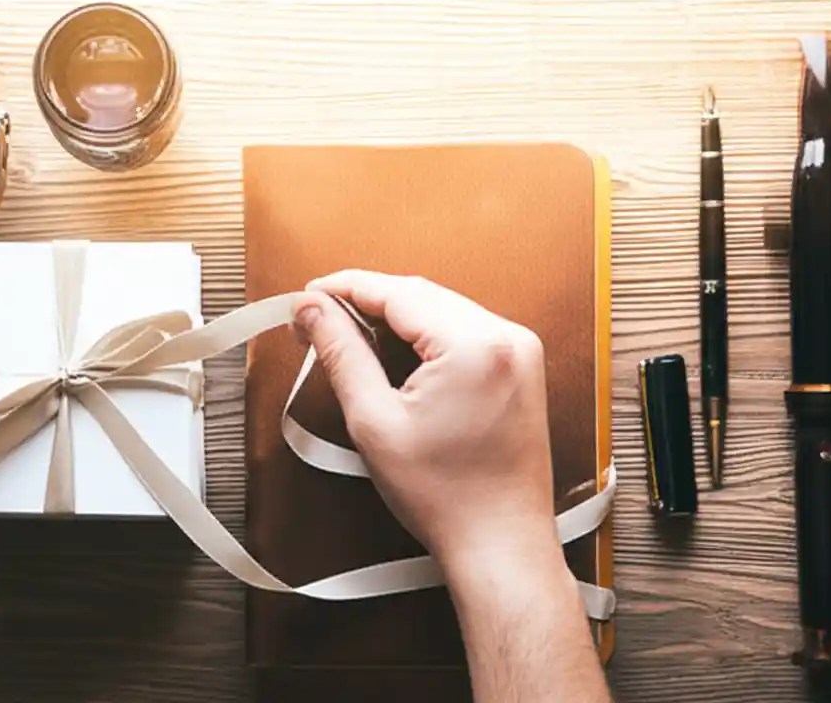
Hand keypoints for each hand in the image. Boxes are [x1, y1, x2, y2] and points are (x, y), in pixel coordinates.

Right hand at [293, 271, 559, 569]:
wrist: (500, 543)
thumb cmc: (443, 495)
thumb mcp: (374, 420)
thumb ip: (341, 353)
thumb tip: (311, 309)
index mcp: (474, 344)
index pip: (397, 291)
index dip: (345, 288)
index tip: (307, 295)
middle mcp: (506, 335)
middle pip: (421, 294)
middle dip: (367, 300)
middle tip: (317, 318)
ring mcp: (521, 350)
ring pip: (443, 308)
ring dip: (395, 315)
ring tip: (349, 335)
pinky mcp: (523, 367)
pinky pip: (466, 328)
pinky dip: (426, 332)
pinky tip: (394, 349)